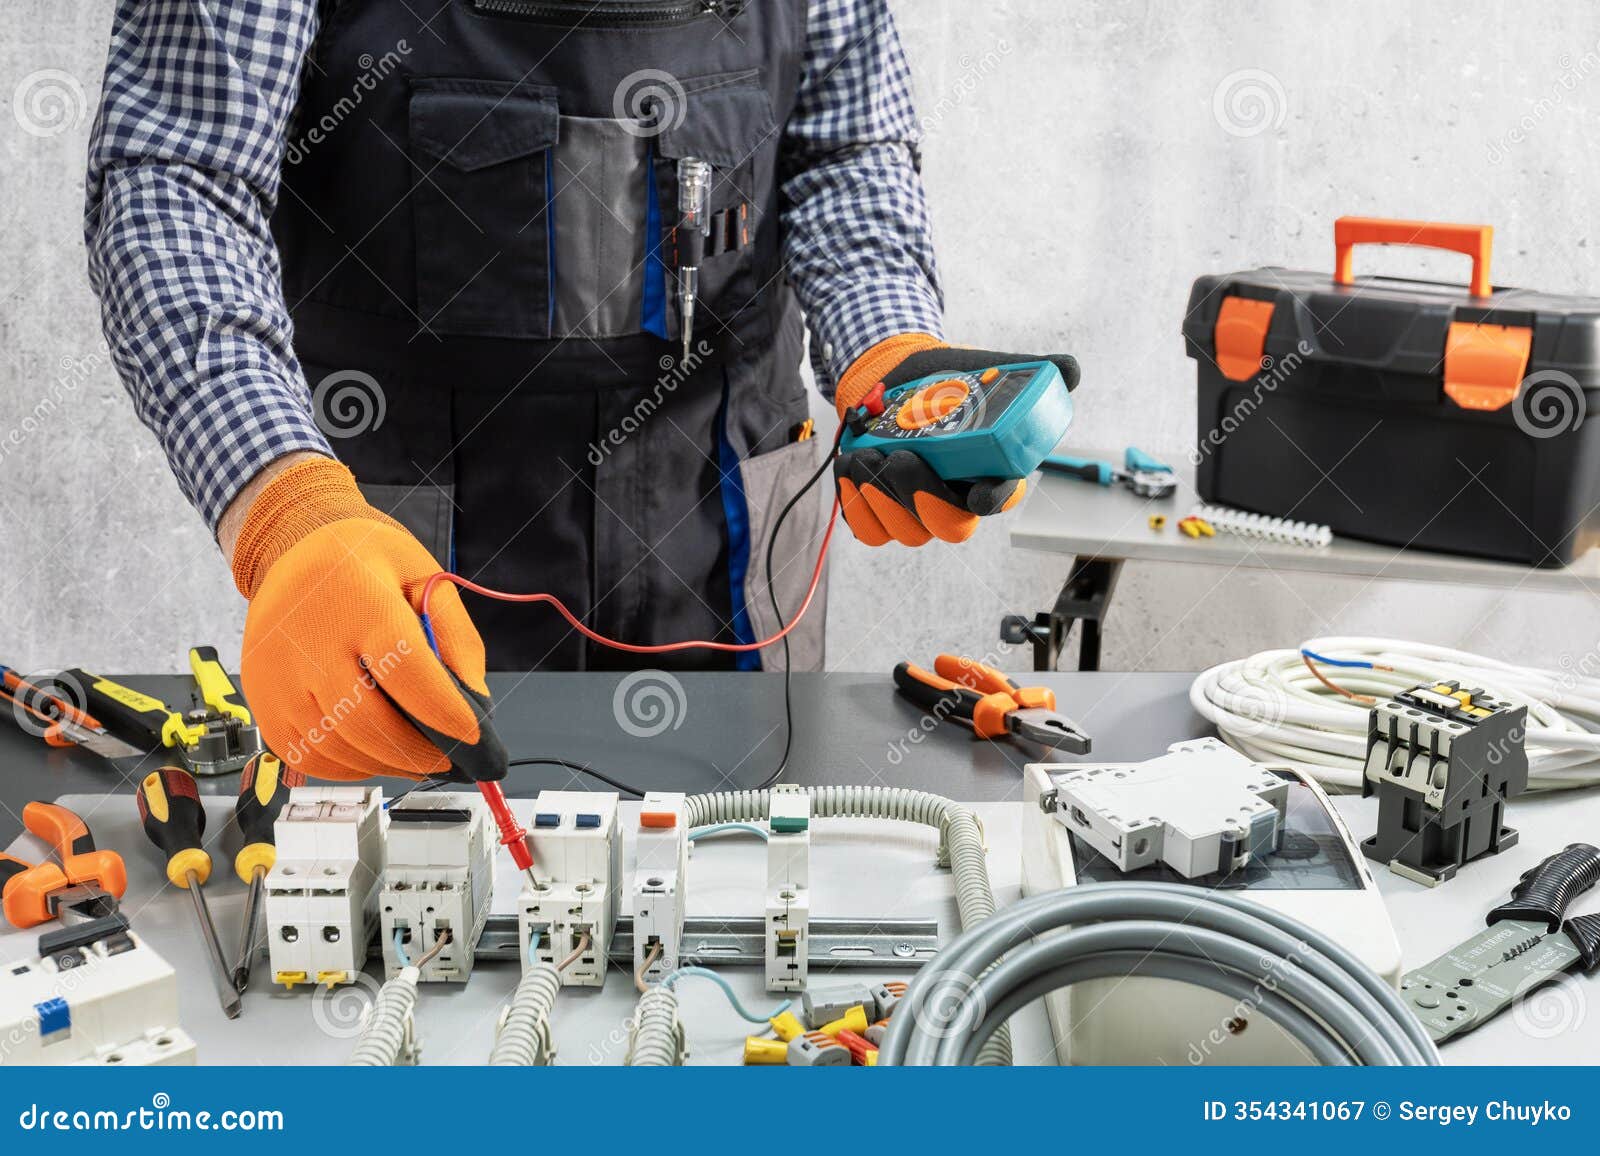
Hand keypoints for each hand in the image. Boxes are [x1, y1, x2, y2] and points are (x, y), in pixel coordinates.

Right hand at [228, 456, 505, 781]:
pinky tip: (377, 756)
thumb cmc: (366, 563)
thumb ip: (456, 636)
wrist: (294, 549)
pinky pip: (307, 756)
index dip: (443, 711)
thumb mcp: (425, 575)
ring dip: (386, 765)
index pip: (404, 668)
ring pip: (336, 746)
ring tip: (418, 759)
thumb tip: (473, 700)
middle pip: (366, 720)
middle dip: (417, 751)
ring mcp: (278, 677)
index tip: (474, 735)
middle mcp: (310, 641)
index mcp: (358, 600)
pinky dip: (349, 768)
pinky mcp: (263, 703)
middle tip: (450, 757)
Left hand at [832, 335, 1079, 545]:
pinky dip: (857, 501)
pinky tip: (852, 466)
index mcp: (991, 474)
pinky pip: (870, 528)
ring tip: (867, 454)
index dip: (992, 501)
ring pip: (905, 529)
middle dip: (923, 498)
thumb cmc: (951, 380)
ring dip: (882, 495)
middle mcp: (955, 499)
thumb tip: (1069, 369)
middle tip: (905, 459)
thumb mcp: (993, 368)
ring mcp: (917, 509)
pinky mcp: (881, 509)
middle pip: (948, 526)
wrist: (898, 376)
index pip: (999, 498)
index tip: (978, 494)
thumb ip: (1036, 369)